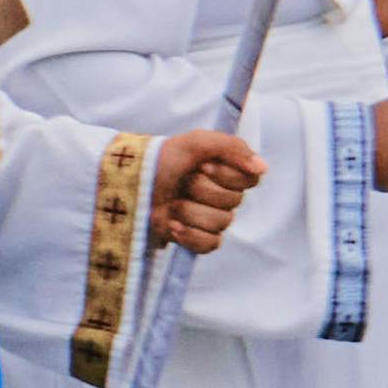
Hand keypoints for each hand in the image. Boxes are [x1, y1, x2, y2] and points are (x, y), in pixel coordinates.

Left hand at [144, 131, 265, 256]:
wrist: (125, 185)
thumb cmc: (159, 161)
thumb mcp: (195, 142)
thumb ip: (233, 147)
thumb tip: (262, 168)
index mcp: (225, 172)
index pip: (250, 180)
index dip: (227, 176)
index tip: (203, 167)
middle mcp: (221, 195)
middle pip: (234, 202)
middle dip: (202, 192)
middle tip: (181, 183)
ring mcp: (208, 218)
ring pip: (221, 223)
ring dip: (190, 212)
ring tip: (170, 205)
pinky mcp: (195, 238)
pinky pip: (211, 245)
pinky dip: (190, 236)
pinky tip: (172, 226)